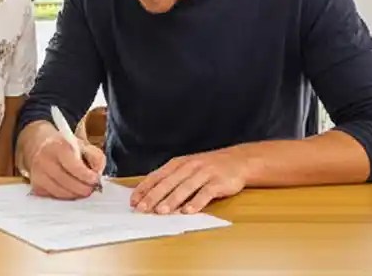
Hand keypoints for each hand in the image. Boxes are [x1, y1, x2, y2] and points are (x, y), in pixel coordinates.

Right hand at [24, 125, 105, 199]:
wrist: (42, 148)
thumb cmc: (66, 148)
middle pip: (66, 181)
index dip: (86, 175)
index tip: (95, 180)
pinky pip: (54, 196)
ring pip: (60, 192)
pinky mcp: (36, 186)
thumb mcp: (83, 145)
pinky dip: (65, 196)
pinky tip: (71, 191)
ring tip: (83, 190)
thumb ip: (95, 157)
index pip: (72, 165)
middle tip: (91, 189)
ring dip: (75, 194)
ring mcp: (38, 174)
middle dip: (82, 188)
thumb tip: (98, 174)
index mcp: (57, 146)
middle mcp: (44, 159)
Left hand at [131, 147, 247, 214]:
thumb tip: (149, 195)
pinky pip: (205, 193)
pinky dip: (196, 202)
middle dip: (154, 196)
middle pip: (168, 183)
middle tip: (142, 209)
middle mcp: (189, 167)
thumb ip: (170, 179)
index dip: (144, 189)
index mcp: (178, 164)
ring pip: (185, 188)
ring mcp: (204, 174)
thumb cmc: (207, 167)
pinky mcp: (218, 182)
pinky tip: (188, 211)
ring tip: (161, 211)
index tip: (133, 201)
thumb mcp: (186, 168)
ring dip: (172, 200)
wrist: (238, 161)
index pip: (156, 176)